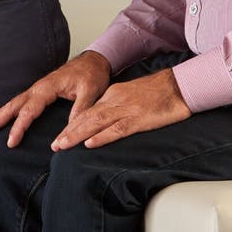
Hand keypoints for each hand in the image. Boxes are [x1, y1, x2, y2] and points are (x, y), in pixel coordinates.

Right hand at [0, 50, 111, 146]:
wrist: (95, 60)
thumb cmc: (92, 75)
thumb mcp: (90, 92)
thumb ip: (80, 111)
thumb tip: (67, 134)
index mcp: (48, 87)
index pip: (29, 109)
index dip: (19, 126)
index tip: (10, 142)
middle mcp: (39, 87)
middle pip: (14, 104)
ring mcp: (39, 88)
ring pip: (15, 103)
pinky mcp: (41, 91)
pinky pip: (21, 102)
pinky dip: (10, 111)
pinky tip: (4, 120)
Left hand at [51, 68, 190, 150]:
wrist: (177, 86)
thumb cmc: (157, 93)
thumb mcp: (131, 96)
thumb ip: (116, 106)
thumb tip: (102, 122)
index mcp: (113, 95)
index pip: (88, 111)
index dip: (72, 125)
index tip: (60, 136)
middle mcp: (115, 100)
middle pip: (87, 117)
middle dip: (68, 131)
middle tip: (54, 145)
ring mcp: (126, 109)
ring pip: (96, 123)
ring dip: (77, 134)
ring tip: (63, 145)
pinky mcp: (139, 119)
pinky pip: (117, 129)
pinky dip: (102, 137)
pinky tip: (90, 143)